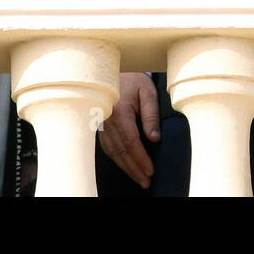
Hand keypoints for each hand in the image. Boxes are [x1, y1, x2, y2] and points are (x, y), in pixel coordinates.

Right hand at [98, 71, 159, 187]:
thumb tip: (154, 139)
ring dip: (125, 167)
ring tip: (139, 178)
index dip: (141, 158)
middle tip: (146, 181)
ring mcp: (101, 123)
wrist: (112, 71)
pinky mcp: (99, 126)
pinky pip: (107, 147)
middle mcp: (107, 119)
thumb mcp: (147, 92)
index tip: (150, 170)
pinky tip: (126, 166)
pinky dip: (117, 159)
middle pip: (120, 151)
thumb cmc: (133, 81)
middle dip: (134, 169)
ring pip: (112, 151)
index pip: (130, 141)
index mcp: (119, 110)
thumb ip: (151, 115)